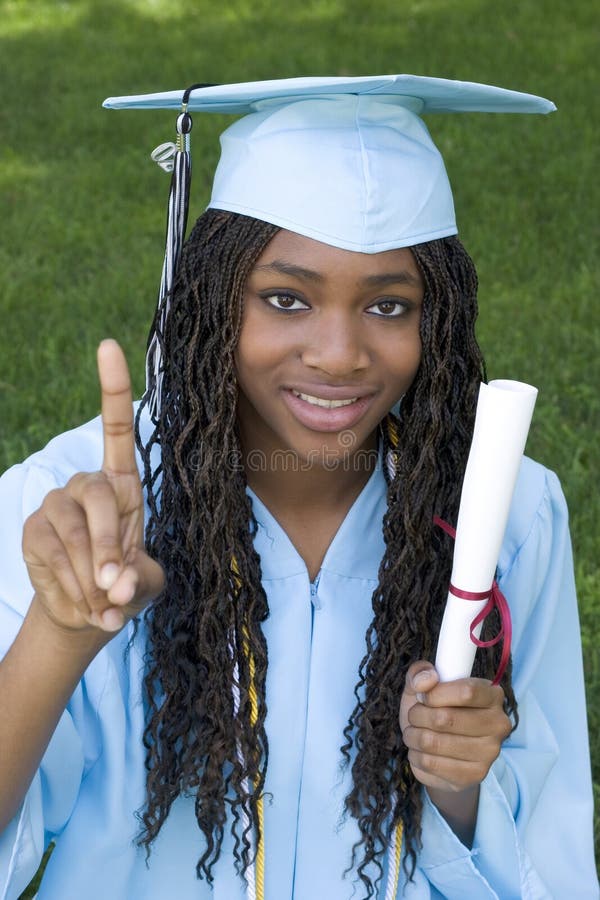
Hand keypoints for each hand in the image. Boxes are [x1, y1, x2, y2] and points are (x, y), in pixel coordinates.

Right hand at [22, 339, 164, 634]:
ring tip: (105, 604)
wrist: (88, 611)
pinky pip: (53, 554)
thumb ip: (137, 581)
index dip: (112, 389)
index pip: (117, 429)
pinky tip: (83, 602)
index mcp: (122, 484)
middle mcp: (87, 485)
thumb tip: (117, 585)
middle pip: (97, 496)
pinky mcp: (33, 530)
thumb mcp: (144, 583)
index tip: (107, 346)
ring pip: (74, 532)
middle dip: (109, 545)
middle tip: (117, 586)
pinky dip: (73, 587)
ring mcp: (56, 504)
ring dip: (91, 577)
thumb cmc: (126, 585)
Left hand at [399, 661, 511, 793]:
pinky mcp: (474, 776)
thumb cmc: (435, 710)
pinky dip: (415, 756)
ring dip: (413, 736)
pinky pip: (430, 764)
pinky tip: (421, 752)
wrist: (443, 751)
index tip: (422, 696)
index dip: (435, 693)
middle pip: (445, 718)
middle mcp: (498, 724)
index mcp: (493, 695)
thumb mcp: (425, 686)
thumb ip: (420, 673)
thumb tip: (427, 679)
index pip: (466, 691)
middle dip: (417, 715)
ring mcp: (489, 753)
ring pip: (432, 742)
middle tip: (414, 715)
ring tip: (414, 733)